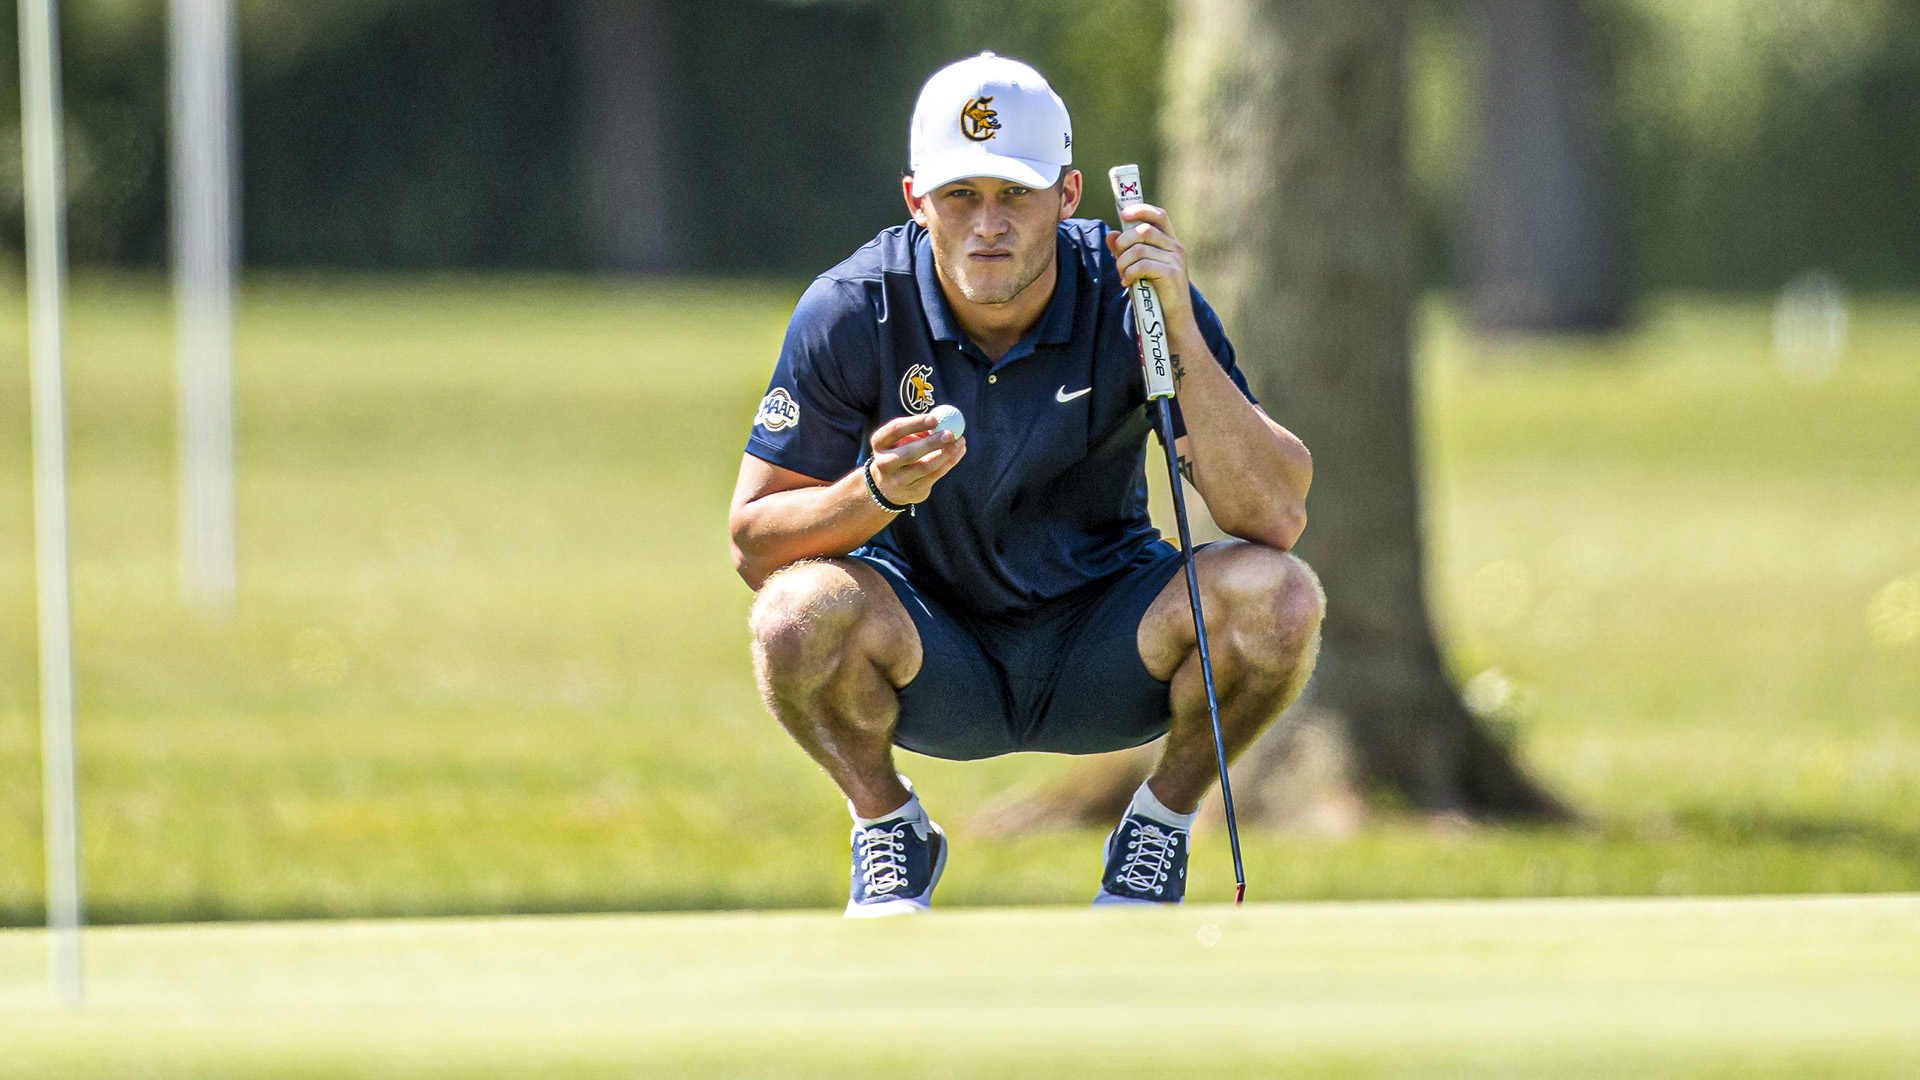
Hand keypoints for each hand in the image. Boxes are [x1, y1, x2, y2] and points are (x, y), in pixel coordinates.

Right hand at [868, 413, 966, 505]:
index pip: (895, 430)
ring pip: (925, 467)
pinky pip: (935, 475)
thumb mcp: (903, 439)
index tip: (934, 419)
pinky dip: (949, 462)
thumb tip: (945, 421)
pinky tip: (959, 451)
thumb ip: (920, 430)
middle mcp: (884, 463)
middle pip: (909, 453)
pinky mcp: (913, 491)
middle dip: (932, 443)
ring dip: (946, 454)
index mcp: (879, 443)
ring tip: (961, 442)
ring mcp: (898, 480)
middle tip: (950, 434)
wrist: (889, 486)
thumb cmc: (900, 452)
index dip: (915, 423)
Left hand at [1106, 203, 1196, 333]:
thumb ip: (1125, 251)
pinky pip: (1142, 265)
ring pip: (1139, 248)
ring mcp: (1175, 260)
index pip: (1158, 215)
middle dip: (1123, 244)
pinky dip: (1129, 273)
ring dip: (1123, 262)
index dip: (1141, 210)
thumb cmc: (1154, 295)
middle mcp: (1175, 248)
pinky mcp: (1171, 274)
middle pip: (1142, 230)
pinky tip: (1127, 283)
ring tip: (1122, 275)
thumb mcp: (1137, 269)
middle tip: (1118, 262)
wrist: (1172, 321)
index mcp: (1170, 243)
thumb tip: (1111, 234)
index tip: (1123, 214)